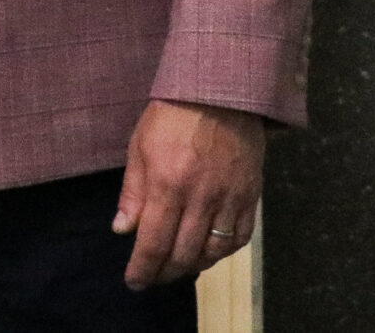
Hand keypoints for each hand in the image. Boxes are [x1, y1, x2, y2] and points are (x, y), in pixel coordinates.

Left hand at [113, 99, 264, 288]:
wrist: (220, 93)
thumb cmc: (171, 117)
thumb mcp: (139, 148)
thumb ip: (132, 193)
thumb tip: (122, 229)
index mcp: (168, 184)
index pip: (153, 242)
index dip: (143, 268)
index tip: (134, 281)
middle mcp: (201, 198)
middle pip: (184, 254)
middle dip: (165, 272)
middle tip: (153, 277)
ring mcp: (230, 199)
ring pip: (213, 252)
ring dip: (193, 266)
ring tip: (177, 266)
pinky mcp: (251, 197)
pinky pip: (240, 238)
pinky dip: (223, 253)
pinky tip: (208, 253)